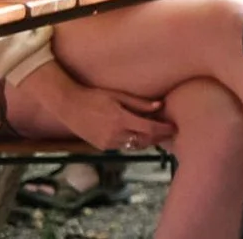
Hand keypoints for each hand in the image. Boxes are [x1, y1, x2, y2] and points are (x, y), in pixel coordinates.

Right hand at [54, 82, 176, 153]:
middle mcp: (115, 135)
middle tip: (169, 132)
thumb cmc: (94, 97)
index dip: (164, 130)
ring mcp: (107, 143)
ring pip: (134, 146)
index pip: (150, 129)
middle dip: (158, 137)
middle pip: (144, 141)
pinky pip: (123, 147)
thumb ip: (140, 103)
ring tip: (158, 135)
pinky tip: (139, 136)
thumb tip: (160, 106)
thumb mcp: (118, 96)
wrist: (68, 106)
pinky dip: (133, 143)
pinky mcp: (101, 147)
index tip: (174, 127)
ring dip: (147, 141)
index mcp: (121, 121)